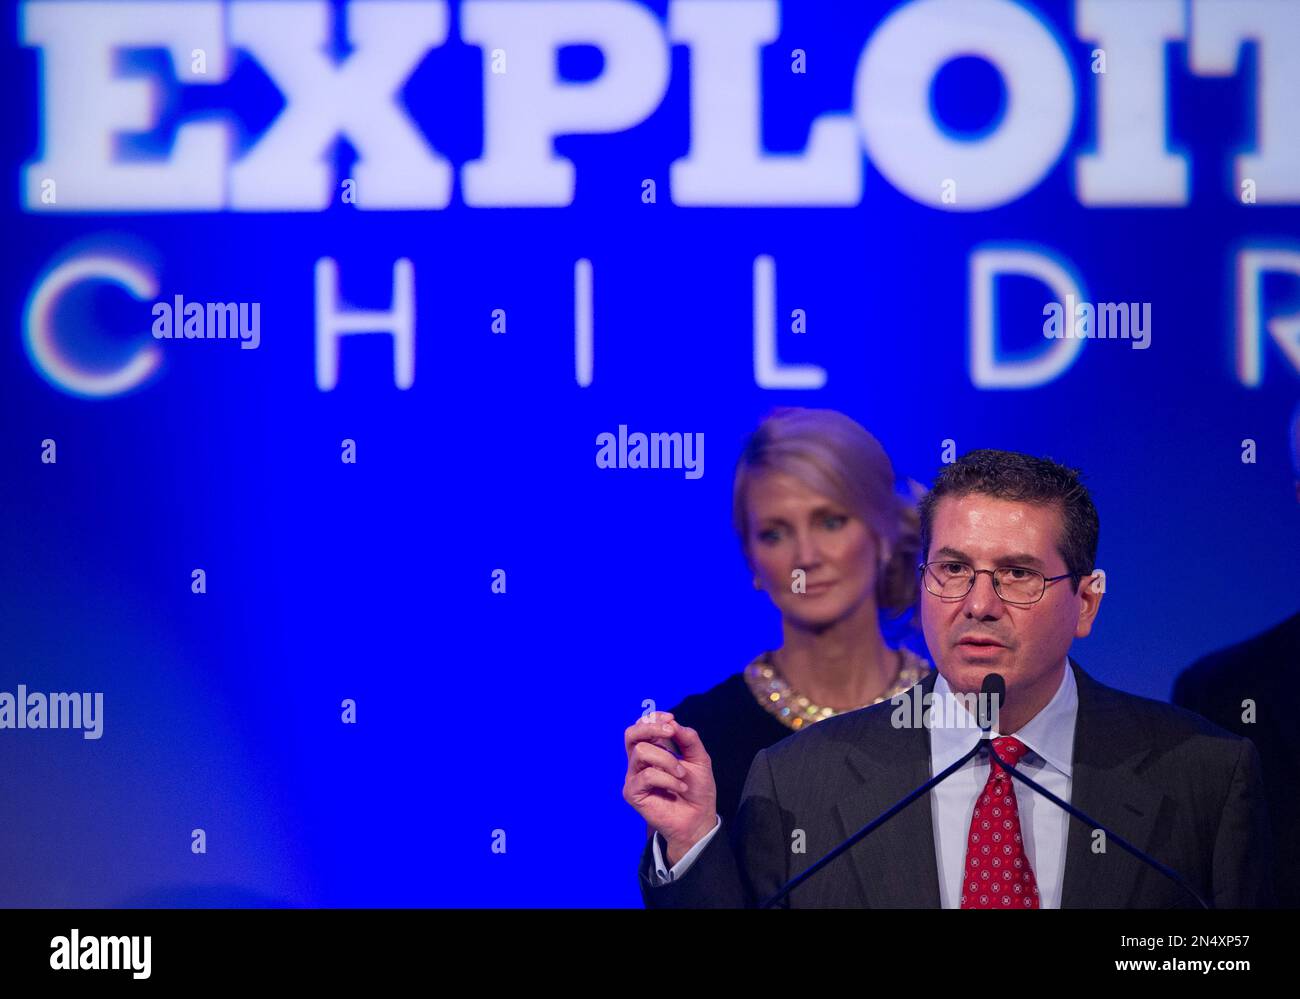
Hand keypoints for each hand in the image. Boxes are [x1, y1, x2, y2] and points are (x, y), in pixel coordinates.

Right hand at [622, 712, 717, 864]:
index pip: (642, 726)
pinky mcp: (632, 792)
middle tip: (670, 731)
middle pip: (631, 734)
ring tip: (682, 774)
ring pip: (641, 752)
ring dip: (667, 760)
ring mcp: (634, 776)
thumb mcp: (699, 758)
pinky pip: (647, 775)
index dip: (653, 718)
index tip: (672, 719)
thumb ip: (688, 739)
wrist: (699, 817)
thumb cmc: (697, 789)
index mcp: (654, 749)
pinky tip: (680, 787)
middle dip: (650, 727)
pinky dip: (667, 779)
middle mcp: (640, 761)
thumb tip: (673, 723)